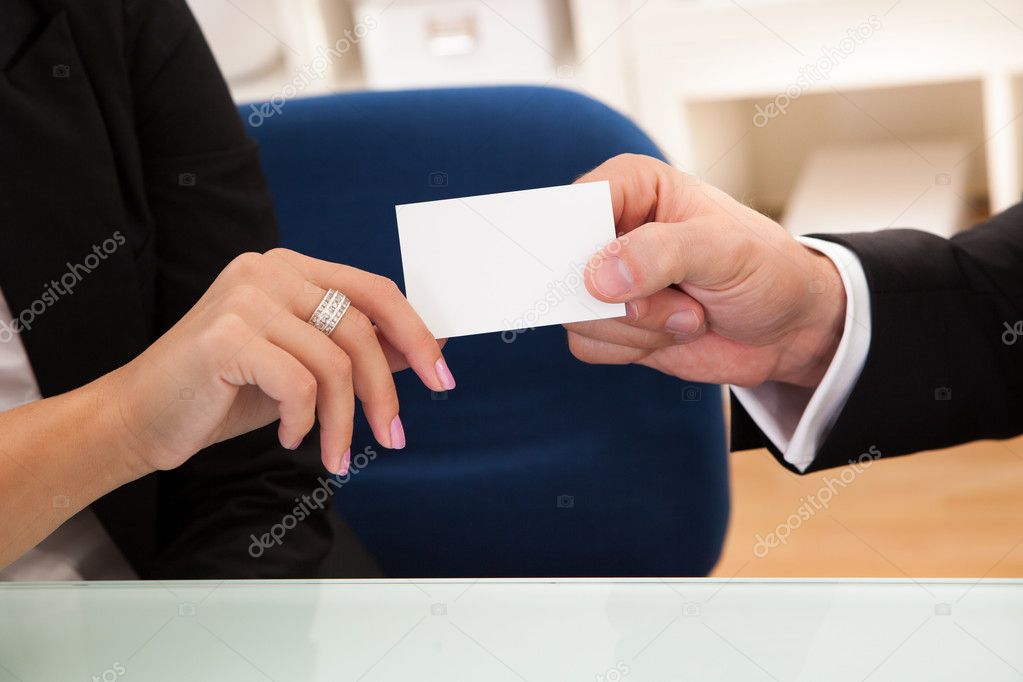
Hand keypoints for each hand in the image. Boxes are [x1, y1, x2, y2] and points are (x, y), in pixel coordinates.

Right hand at [109, 249, 455, 474]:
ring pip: (334, 362)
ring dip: (343, 422)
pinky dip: (303, 421)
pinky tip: (287, 436)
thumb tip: (425, 346)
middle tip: (395, 438)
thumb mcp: (304, 368)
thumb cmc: (224, 393)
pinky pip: (298, 384)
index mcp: (291, 269)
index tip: (442, 377)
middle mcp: (270, 271)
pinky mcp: (225, 335)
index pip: (375, 291)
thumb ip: (357, 349)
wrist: (139, 418)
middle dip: (386, 392)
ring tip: (334, 455)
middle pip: (362, 327)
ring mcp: (245, 297)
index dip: (417, 334)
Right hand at [565, 154, 845, 387]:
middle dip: (620, 298)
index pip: (574, 207)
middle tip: (676, 295)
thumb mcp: (726, 251)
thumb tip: (599, 277)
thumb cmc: (765, 269)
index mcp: (632, 186)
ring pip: (576, 312)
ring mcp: (605, 280)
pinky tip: (671, 332)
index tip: (603, 277)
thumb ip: (662, 253)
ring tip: (688, 312)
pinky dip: (632, 348)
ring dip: (638, 327)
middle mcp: (610, 229)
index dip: (580, 246)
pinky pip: (586, 343)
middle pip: (565, 268)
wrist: (786, 328)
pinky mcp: (608, 322)